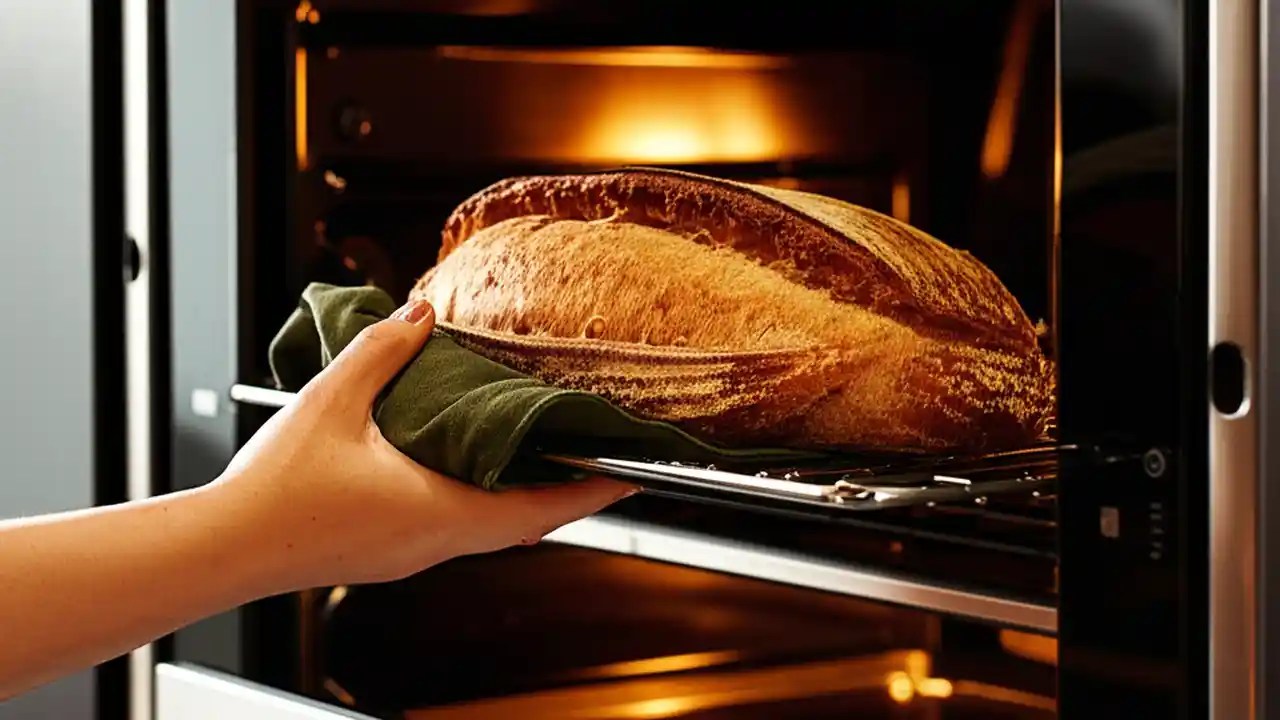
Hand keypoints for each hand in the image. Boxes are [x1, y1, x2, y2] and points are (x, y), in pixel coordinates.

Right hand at [215, 298, 636, 593]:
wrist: (223, 548)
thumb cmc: (275, 488)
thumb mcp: (334, 401)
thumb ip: (383, 351)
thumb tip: (423, 312)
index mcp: (437, 511)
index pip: (539, 507)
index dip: (592, 490)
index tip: (634, 473)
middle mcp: (435, 542)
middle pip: (525, 523)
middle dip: (567, 492)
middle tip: (599, 459)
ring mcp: (413, 554)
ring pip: (492, 529)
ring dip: (526, 497)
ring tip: (549, 458)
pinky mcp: (392, 552)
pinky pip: (458, 528)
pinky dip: (485, 501)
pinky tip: (474, 470)